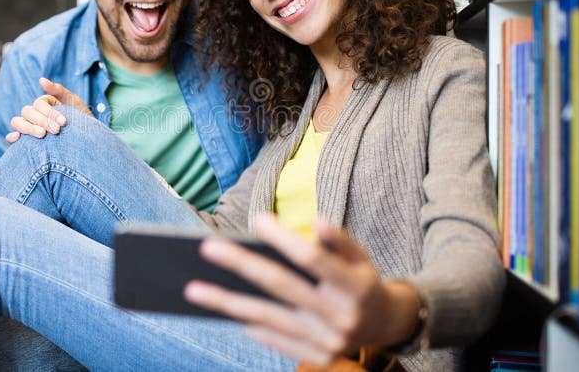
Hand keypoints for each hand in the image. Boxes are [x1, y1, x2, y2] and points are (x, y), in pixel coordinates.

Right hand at [5, 78, 92, 143]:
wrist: (87, 136)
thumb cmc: (80, 116)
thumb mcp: (72, 101)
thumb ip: (58, 90)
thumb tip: (41, 80)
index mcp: (43, 103)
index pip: (38, 104)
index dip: (50, 112)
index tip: (63, 122)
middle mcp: (33, 113)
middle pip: (27, 113)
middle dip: (42, 121)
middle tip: (56, 130)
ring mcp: (28, 126)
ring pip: (17, 123)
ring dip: (28, 128)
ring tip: (42, 135)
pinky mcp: (26, 141)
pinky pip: (12, 138)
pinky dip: (11, 137)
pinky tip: (17, 138)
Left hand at [184, 214, 421, 366]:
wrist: (384, 327)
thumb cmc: (360, 280)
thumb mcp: (360, 256)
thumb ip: (340, 239)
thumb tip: (316, 222)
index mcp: (354, 286)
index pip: (314, 259)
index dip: (284, 239)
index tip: (256, 219)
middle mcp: (340, 316)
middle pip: (282, 286)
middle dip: (242, 265)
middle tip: (208, 248)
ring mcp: (326, 342)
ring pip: (267, 317)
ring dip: (227, 302)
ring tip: (194, 288)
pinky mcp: (314, 358)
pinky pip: (271, 338)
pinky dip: (247, 322)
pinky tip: (221, 306)